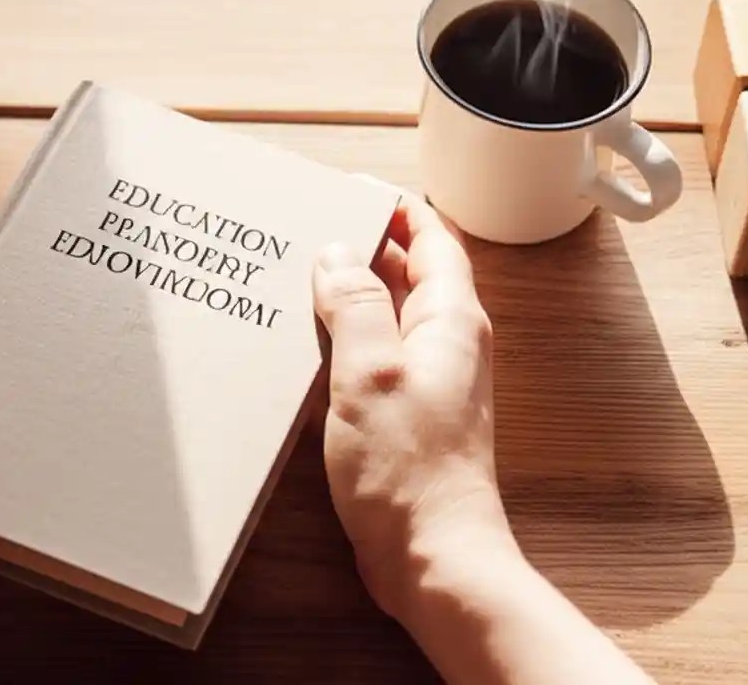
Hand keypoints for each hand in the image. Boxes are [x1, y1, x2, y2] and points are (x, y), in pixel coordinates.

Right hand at [313, 197, 513, 619]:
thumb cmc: (411, 468)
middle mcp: (447, 346)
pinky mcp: (406, 417)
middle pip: (409, 275)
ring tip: (296, 280)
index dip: (397, 209)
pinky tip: (307, 348)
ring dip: (350, 296)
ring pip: (388, 318)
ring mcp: (428, 383)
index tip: (350, 191)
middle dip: (363, 249)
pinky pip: (375, 360)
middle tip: (306, 232)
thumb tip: (337, 254)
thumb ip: (356, 305)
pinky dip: (345, 342)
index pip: (433, 239)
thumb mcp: (371, 372)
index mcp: (451, 321)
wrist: (434, 556)